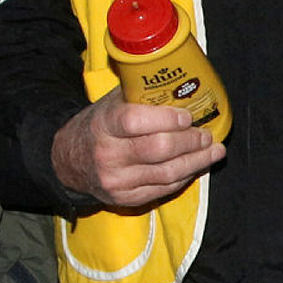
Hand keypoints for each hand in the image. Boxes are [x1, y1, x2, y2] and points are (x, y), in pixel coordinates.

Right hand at [52, 89, 225, 208]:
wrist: (68, 160)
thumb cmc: (99, 126)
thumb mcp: (111, 104)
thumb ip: (141, 95)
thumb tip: (183, 83)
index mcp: (104, 125)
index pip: (136, 121)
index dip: (167, 119)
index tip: (187, 116)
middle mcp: (108, 155)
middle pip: (159, 150)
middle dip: (190, 142)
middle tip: (206, 134)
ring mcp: (117, 181)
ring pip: (167, 174)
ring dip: (196, 162)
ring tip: (214, 151)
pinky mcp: (125, 199)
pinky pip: (163, 190)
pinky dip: (184, 177)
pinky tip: (196, 166)